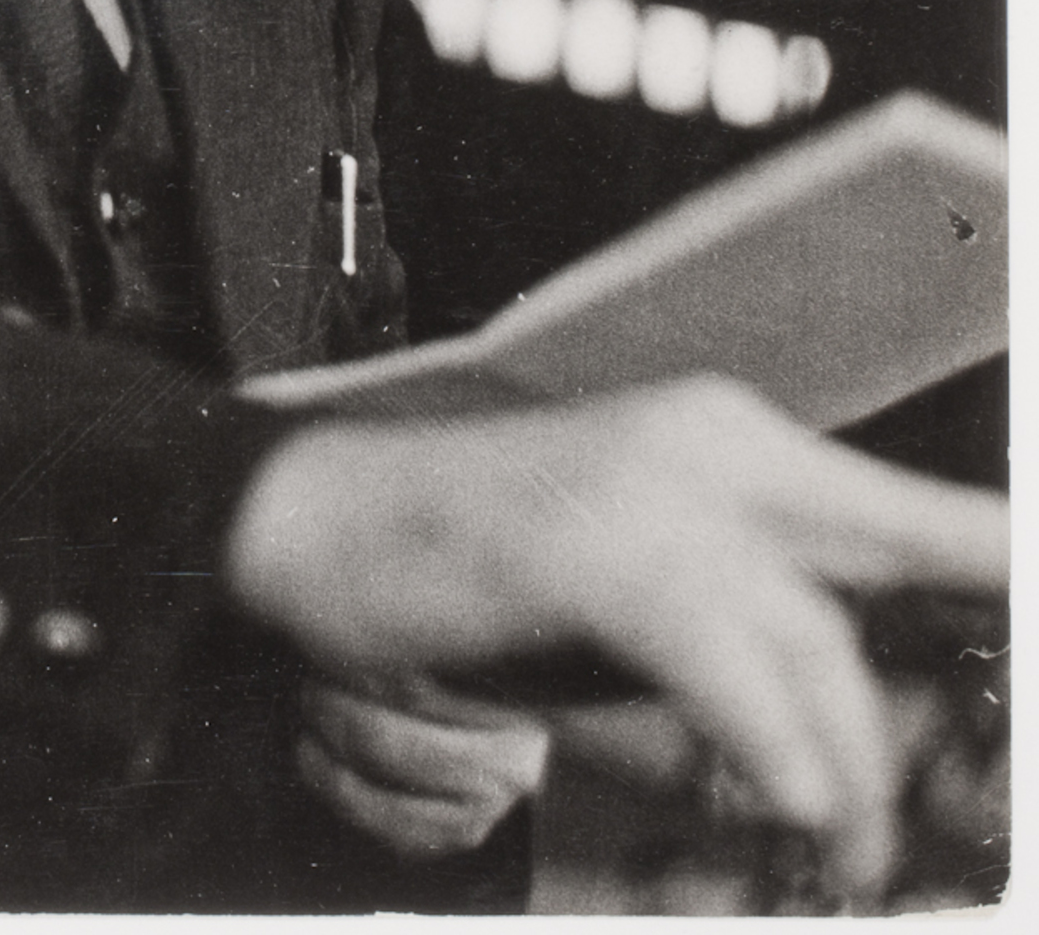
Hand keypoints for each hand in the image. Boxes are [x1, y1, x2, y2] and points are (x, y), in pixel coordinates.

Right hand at [221, 376, 1008, 900]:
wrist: (319, 519)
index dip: (999, 561)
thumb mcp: (645, 609)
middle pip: (897, 571)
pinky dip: (771, 744)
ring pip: (817, 642)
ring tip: (838, 846)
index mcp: (738, 441)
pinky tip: (783, 798)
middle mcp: (717, 442)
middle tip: (913, 824)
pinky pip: (731, 660)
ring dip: (847, 771)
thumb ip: (754, 656)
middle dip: (914, 713)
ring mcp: (657, 483)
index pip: (928, 512)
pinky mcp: (599, 540)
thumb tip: (854, 760)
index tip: (1031, 611)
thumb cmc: (476, 565)